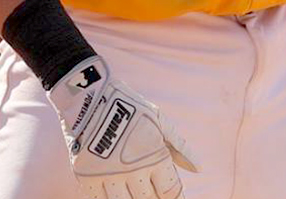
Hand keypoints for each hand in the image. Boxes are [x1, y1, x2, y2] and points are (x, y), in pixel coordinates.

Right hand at [47, 55, 196, 198]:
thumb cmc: (130, 107)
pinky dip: (109, 198)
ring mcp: (108, 176)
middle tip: (153, 191)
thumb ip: (180, 147)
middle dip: (154, 198)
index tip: (174, 197)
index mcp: (154, 157)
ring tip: (135, 192)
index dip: (175, 198)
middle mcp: (132, 171)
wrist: (89, 97)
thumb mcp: (159, 121)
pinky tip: (115, 191)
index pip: (170, 192)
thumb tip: (198, 169)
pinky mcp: (86, 178)